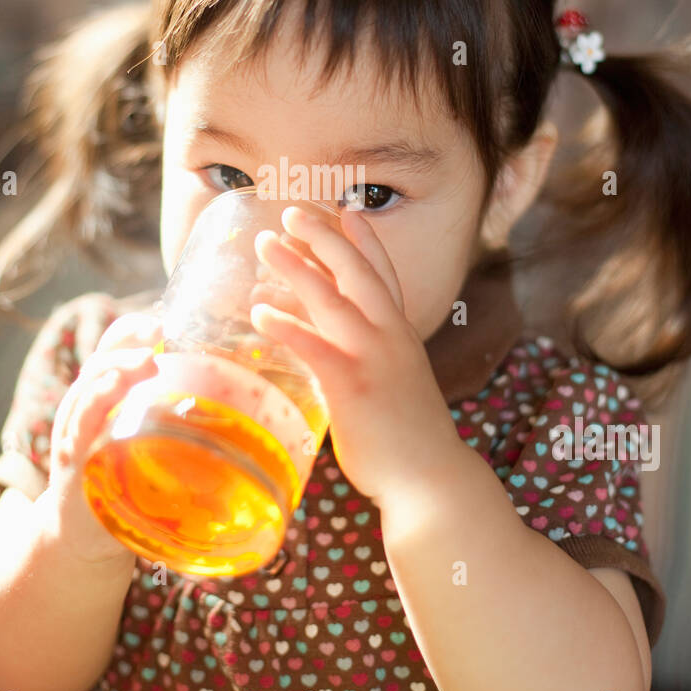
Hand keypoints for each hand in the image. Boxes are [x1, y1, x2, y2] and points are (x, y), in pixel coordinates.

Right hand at [46, 311, 162, 562]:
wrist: (81, 536)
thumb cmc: (122, 482)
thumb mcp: (143, 444)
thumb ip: (173, 421)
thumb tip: (237, 409)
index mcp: (104, 397)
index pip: (111, 350)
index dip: (130, 331)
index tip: (159, 323)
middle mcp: (83, 409)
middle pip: (99, 364)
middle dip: (127, 347)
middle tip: (158, 339)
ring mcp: (74, 437)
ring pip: (87, 393)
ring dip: (114, 373)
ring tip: (144, 362)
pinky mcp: (73, 467)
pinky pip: (79, 433)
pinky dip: (92, 412)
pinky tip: (108, 399)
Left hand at [249, 206, 455, 505]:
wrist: (431, 480)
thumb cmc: (408, 442)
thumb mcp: (395, 387)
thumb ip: (367, 364)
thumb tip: (329, 356)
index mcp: (401, 337)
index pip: (383, 276)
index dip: (366, 241)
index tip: (348, 211)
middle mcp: (390, 337)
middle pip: (356, 272)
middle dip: (323, 237)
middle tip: (291, 211)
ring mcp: (373, 358)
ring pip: (331, 298)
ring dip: (295, 266)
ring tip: (265, 243)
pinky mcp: (352, 385)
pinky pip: (314, 345)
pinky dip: (285, 324)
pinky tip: (259, 311)